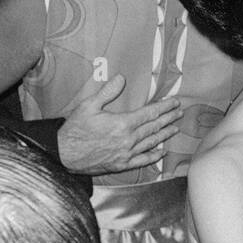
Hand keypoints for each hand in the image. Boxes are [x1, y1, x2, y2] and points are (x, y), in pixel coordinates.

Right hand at [57, 73, 181, 174]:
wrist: (63, 155)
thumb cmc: (74, 129)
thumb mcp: (88, 106)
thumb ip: (107, 92)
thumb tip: (121, 78)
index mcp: (122, 124)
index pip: (150, 113)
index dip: (164, 107)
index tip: (174, 102)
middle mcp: (128, 140)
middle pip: (154, 127)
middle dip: (168, 118)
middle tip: (179, 113)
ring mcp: (126, 154)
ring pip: (152, 143)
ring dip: (165, 135)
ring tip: (175, 128)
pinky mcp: (122, 165)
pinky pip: (143, 160)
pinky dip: (154, 156)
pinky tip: (161, 152)